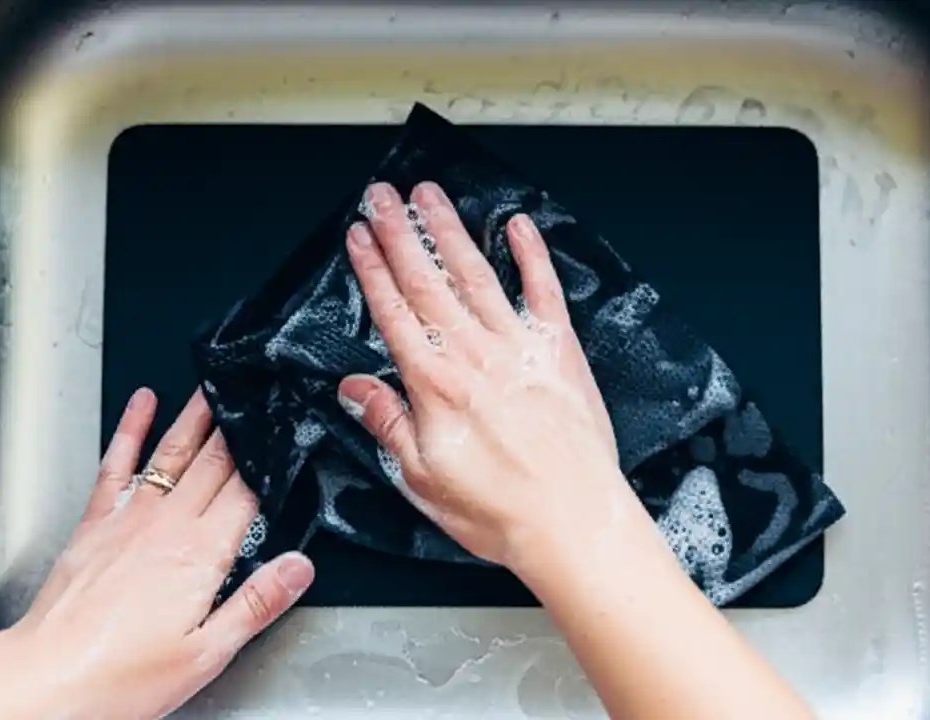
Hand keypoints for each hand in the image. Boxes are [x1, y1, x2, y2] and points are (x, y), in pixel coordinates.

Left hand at [0, 389, 313, 718]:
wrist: (49, 679)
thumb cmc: (122, 677)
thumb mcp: (208, 652)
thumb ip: (257, 603)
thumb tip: (300, 567)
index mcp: (202, 555)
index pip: (248, 492)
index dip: (270, 459)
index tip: (286, 430)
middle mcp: (167, 526)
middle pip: (216, 463)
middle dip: (239, 425)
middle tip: (257, 392)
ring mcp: (129, 519)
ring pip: (172, 452)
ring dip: (196, 416)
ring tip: (214, 385)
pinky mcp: (96, 522)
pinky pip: (118, 463)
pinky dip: (131, 429)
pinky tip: (141, 404)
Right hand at [337, 181, 642, 572]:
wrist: (573, 521)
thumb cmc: (501, 509)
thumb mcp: (422, 478)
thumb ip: (388, 423)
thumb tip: (356, 388)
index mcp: (434, 385)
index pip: (393, 311)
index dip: (372, 269)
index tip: (358, 235)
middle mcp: (473, 355)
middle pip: (427, 280)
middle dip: (401, 232)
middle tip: (382, 195)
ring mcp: (518, 346)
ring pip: (475, 274)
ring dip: (449, 231)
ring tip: (430, 196)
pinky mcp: (559, 350)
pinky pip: (542, 289)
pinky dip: (530, 254)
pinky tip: (517, 226)